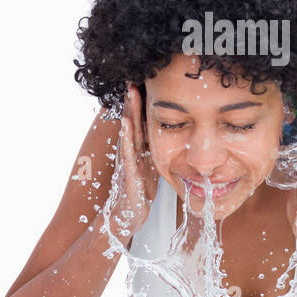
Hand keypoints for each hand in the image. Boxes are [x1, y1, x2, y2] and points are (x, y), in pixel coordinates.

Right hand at [103, 83, 159, 250]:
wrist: (125, 217)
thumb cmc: (138, 195)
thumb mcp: (150, 169)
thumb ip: (154, 153)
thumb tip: (171, 140)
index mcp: (139, 151)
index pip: (141, 123)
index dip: (141, 105)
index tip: (143, 84)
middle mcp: (131, 154)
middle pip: (133, 123)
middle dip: (133, 102)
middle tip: (133, 79)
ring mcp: (128, 163)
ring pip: (128, 133)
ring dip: (128, 112)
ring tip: (129, 94)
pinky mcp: (128, 176)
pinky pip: (127, 154)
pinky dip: (126, 137)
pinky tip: (126, 123)